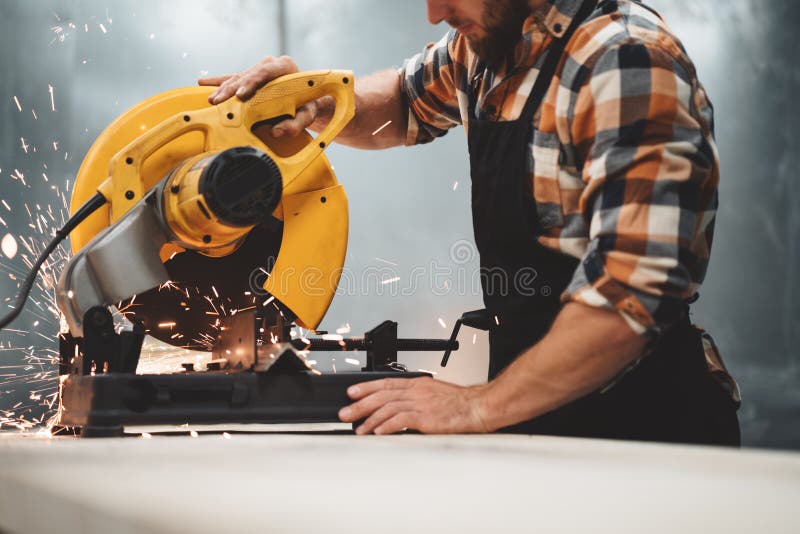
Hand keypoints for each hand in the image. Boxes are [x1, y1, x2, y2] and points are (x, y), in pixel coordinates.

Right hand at [198, 55, 318, 137]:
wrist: (309, 101)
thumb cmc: (309, 106)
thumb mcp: (307, 115)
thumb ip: (296, 124)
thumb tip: (277, 132)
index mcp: (284, 66)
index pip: (265, 71)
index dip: (251, 82)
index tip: (240, 95)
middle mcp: (270, 64)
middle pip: (247, 75)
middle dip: (232, 89)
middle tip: (219, 101)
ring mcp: (259, 70)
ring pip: (238, 78)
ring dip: (223, 89)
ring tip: (212, 100)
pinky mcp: (251, 78)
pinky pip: (232, 79)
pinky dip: (218, 83)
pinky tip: (202, 83)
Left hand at [338, 376, 490, 434]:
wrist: (479, 407)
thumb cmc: (461, 404)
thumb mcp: (435, 394)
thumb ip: (417, 399)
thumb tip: (400, 409)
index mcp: (418, 384)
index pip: (385, 383)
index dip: (366, 387)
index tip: (351, 392)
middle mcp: (416, 391)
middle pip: (381, 395)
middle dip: (360, 405)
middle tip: (345, 413)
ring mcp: (421, 403)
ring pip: (388, 407)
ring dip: (370, 419)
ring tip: (359, 429)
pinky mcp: (427, 417)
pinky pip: (402, 419)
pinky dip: (387, 425)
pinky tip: (378, 432)